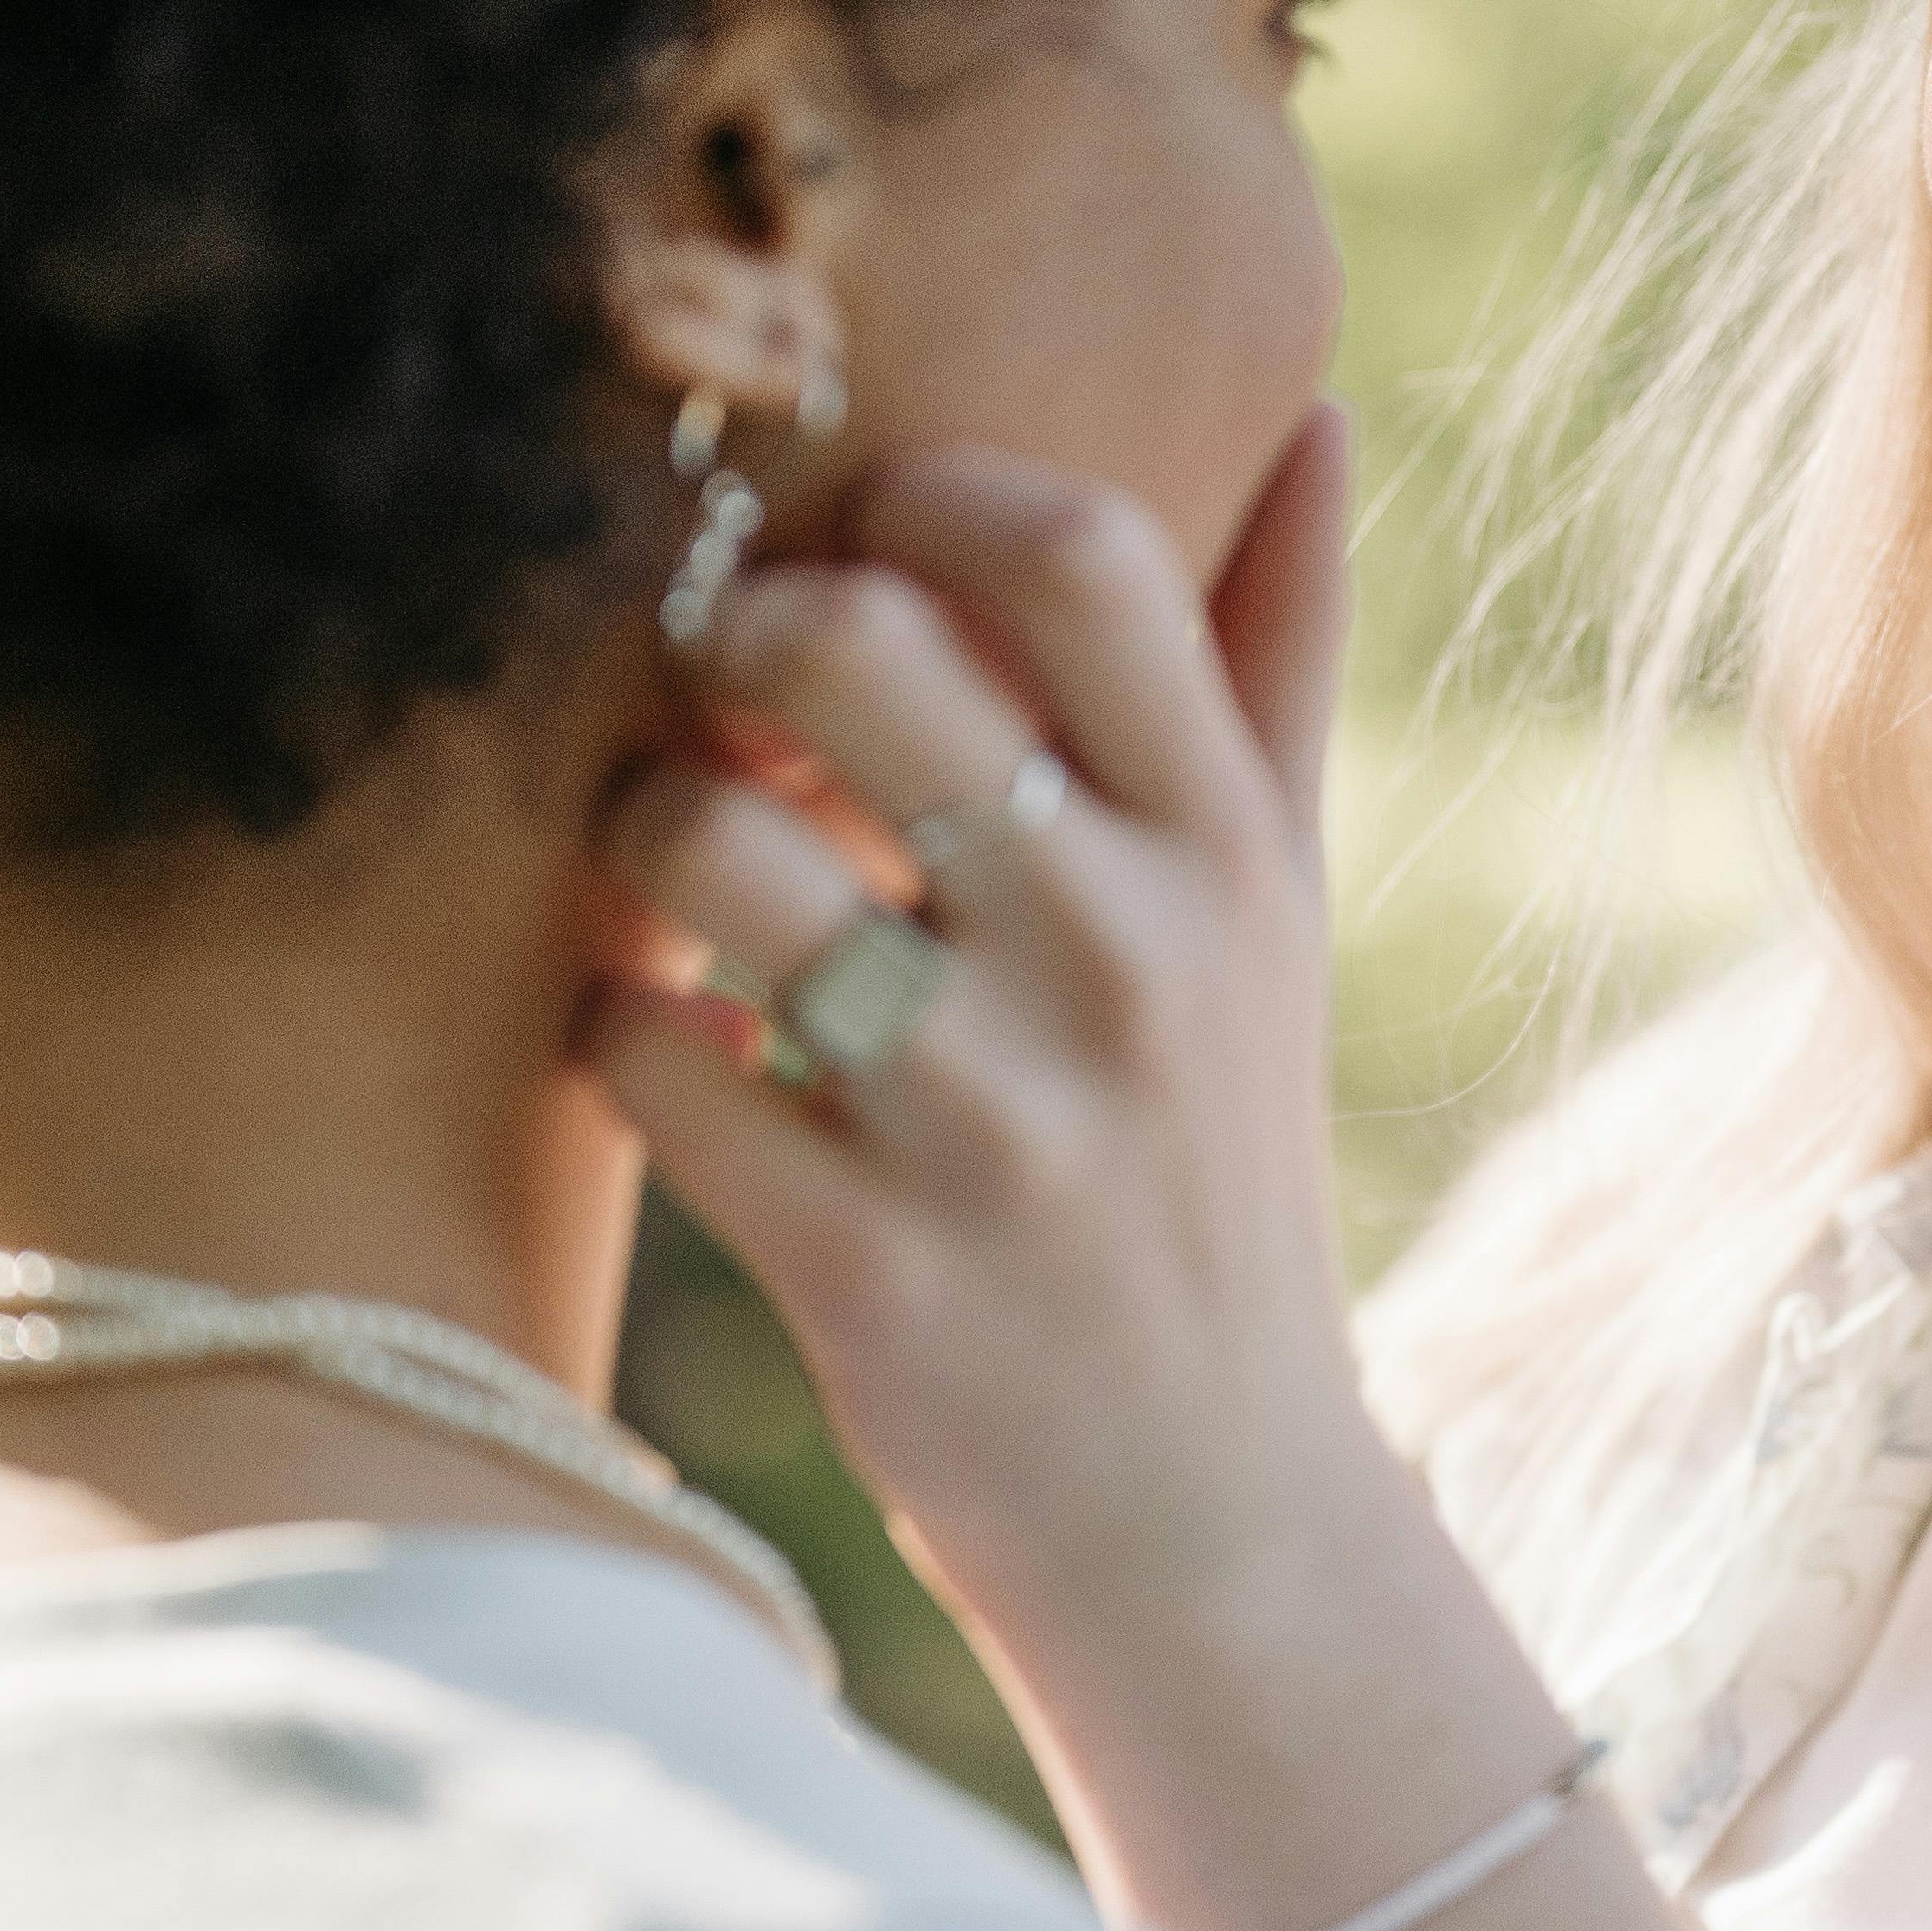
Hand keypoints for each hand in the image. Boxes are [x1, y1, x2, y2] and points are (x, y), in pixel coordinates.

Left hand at [587, 404, 1395, 1668]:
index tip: (862, 531)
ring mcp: (992, 1117)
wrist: (1213, 1523)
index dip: (928, 490)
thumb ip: (1280, 659)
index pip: (1081, 552)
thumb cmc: (1216, 1168)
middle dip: (738, 638)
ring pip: (714, 846)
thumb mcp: (1283, 916)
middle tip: (719, 692)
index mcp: (1224, 850)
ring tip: (669, 872)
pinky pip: (649, 1056)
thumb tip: (1314, 408)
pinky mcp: (865, 1266)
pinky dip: (617, 1033)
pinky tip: (667, 1049)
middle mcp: (1122, 958)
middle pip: (856, 654)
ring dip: (642, 831)